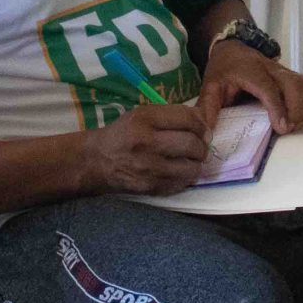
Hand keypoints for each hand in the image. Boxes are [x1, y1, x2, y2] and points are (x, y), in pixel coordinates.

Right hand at [83, 99, 209, 196]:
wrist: (98, 161)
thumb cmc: (124, 134)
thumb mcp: (142, 115)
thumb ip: (172, 115)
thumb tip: (203, 121)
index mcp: (144, 119)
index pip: (187, 118)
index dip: (201, 124)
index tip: (203, 129)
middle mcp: (147, 143)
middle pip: (192, 144)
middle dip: (202, 145)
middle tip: (200, 146)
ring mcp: (150, 168)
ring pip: (192, 167)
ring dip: (197, 164)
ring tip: (192, 159)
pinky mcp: (152, 187)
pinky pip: (182, 183)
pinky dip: (186, 177)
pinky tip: (179, 171)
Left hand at [198, 37, 302, 135]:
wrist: (235, 49)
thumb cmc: (224, 70)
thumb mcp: (211, 86)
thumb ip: (207, 109)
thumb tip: (205, 135)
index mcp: (251, 71)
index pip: (269, 88)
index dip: (278, 108)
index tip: (282, 128)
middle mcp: (275, 70)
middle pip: (296, 86)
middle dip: (297, 111)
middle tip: (287, 129)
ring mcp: (290, 74)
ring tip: (296, 125)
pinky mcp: (299, 79)